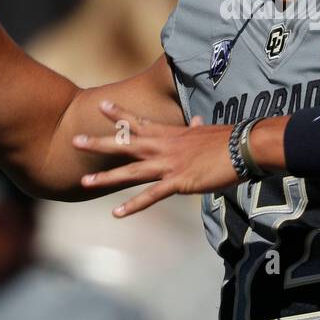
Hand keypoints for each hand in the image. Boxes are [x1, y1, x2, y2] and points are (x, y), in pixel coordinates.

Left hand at [72, 101, 238, 215]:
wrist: (243, 148)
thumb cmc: (228, 140)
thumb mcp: (206, 131)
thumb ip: (195, 128)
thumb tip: (195, 119)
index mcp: (171, 134)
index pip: (139, 122)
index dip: (119, 114)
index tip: (101, 105)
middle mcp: (164, 147)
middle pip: (125, 143)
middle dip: (99, 143)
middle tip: (75, 140)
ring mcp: (169, 164)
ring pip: (130, 171)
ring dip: (106, 178)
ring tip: (84, 183)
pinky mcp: (178, 182)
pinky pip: (150, 195)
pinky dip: (132, 205)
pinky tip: (116, 213)